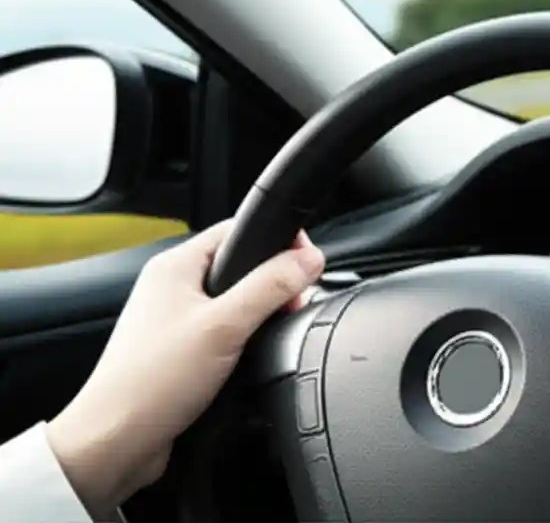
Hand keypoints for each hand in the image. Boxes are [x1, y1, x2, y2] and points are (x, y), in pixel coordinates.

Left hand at [46, 220, 323, 517]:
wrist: (117, 441)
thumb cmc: (151, 383)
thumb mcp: (225, 326)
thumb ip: (271, 287)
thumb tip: (309, 259)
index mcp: (176, 266)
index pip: (238, 231)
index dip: (279, 242)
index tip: (306, 265)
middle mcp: (173, 288)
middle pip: (242, 266)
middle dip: (275, 283)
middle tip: (290, 306)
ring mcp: (176, 320)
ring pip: (236, 301)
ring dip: (260, 314)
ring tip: (268, 335)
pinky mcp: (182, 351)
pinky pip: (226, 331)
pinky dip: (245, 340)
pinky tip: (249, 357)